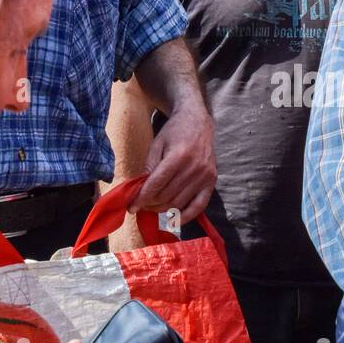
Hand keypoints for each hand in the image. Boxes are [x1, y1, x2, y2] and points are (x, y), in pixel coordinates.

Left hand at [132, 101, 215, 224]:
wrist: (198, 122)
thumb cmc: (175, 132)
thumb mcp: (157, 145)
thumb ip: (149, 168)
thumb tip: (141, 192)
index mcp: (178, 156)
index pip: (156, 185)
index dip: (141, 198)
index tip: (131, 206)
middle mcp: (194, 168)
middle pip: (166, 196)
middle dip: (150, 204)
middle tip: (141, 204)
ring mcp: (205, 176)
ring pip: (179, 203)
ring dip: (162, 210)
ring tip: (153, 207)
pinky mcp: (212, 182)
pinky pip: (199, 206)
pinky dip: (185, 216)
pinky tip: (174, 220)